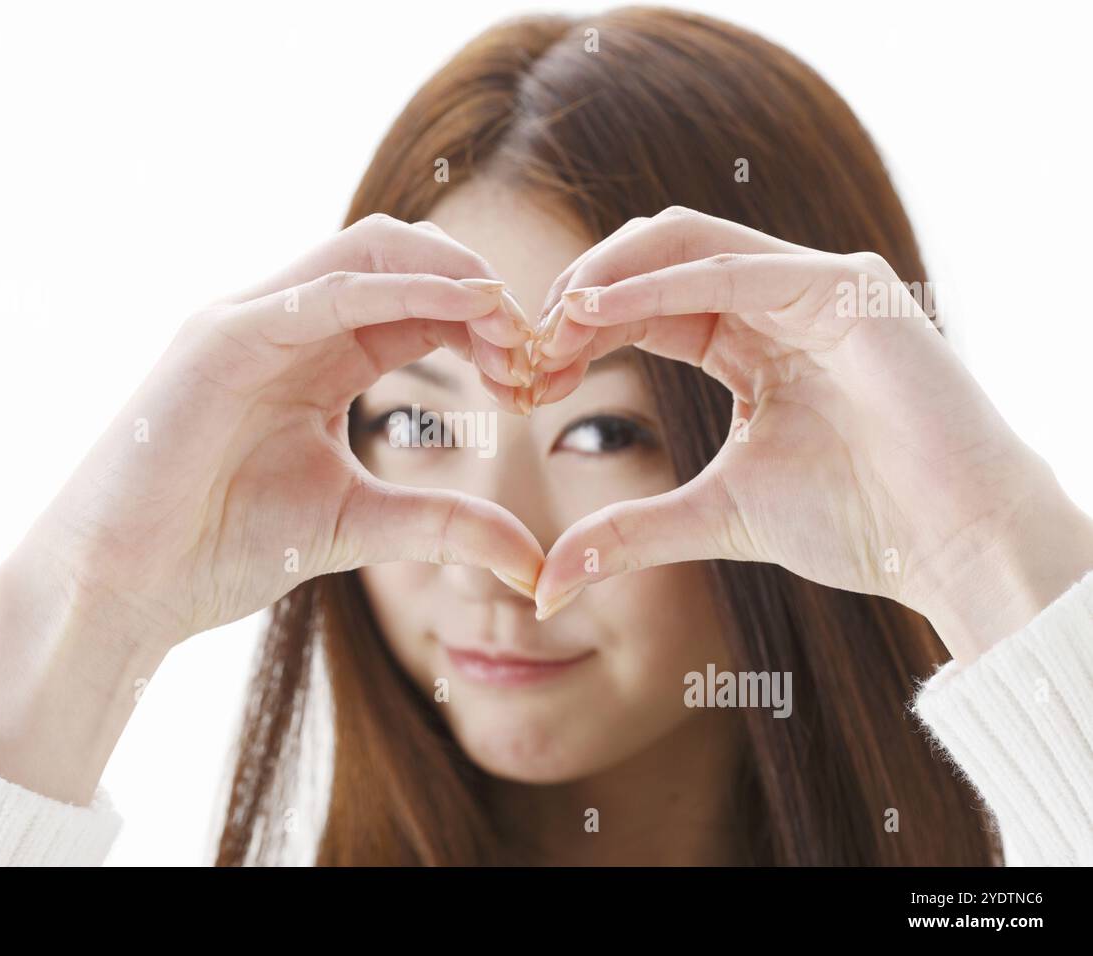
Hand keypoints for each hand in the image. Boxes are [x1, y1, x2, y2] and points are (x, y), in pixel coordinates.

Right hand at [14, 213, 543, 650]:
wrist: (124, 587)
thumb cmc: (220, 550)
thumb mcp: (359, 526)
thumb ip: (444, 524)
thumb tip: (532, 559)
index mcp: (319, 358)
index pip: (421, 308)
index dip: (489, 328)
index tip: (543, 376)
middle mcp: (287, 324)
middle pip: (405, 260)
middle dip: (482, 293)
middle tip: (539, 348)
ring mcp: (251, 320)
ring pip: (369, 250)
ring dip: (453, 275)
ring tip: (513, 322)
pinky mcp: (221, 335)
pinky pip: (326, 288)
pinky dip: (402, 286)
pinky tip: (466, 307)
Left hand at [529, 207, 1092, 660]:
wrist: (952, 545)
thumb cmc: (856, 523)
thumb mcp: (715, 516)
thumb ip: (631, 531)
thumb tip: (550, 582)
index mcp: (751, 339)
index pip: (643, 307)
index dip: (578, 332)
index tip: (525, 378)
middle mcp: (780, 298)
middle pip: (653, 257)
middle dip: (579, 295)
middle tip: (526, 349)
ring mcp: (815, 284)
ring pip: (684, 243)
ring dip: (605, 277)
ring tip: (549, 327)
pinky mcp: (845, 286)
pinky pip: (729, 270)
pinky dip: (652, 284)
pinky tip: (592, 312)